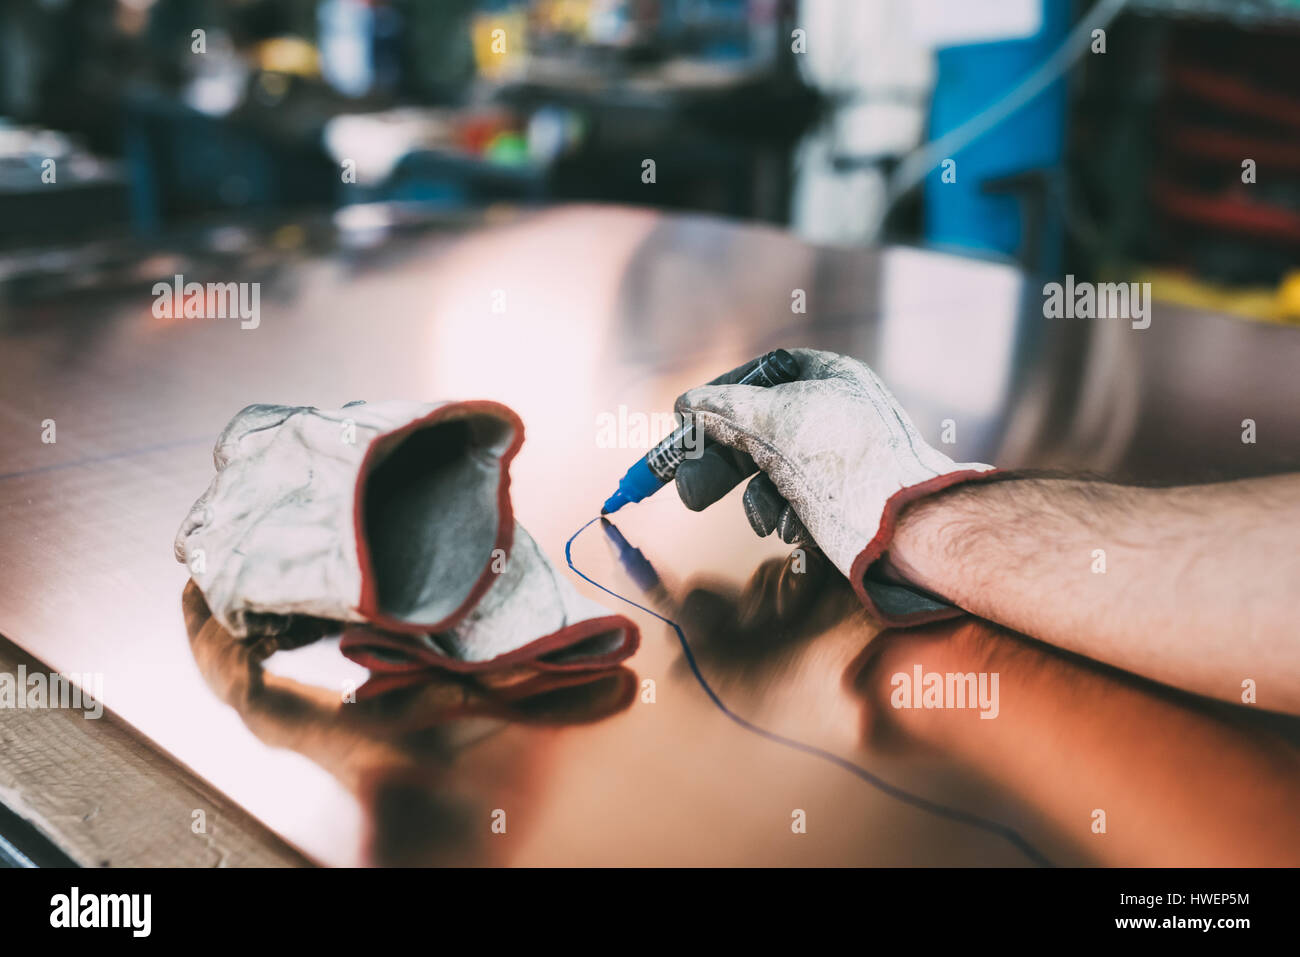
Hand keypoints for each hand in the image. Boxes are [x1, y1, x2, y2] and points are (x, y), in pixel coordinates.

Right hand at [674, 348, 994, 624]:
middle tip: (687, 490)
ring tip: (762, 520)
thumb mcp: (771, 421)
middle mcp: (835, 412)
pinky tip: (793, 531)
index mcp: (829, 377)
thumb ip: (722, 408)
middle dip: (724, 463)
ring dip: (757, 498)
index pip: (763, 372)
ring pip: (773, 470)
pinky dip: (786, 515)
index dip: (723, 393)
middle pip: (759, 428)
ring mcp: (839, 457)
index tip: (691, 418)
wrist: (905, 526)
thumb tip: (686, 404)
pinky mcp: (841, 497)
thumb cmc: (845, 460)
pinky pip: (795, 499)